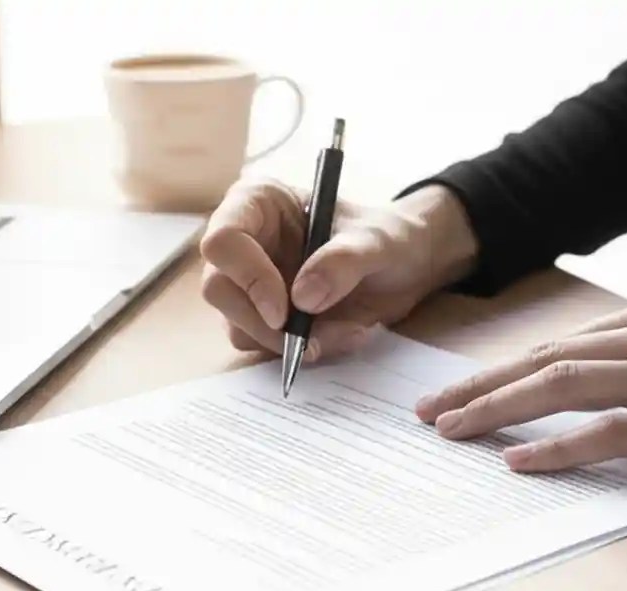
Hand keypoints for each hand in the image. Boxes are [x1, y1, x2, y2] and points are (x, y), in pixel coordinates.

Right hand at [199, 180, 477, 361]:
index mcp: (258, 203)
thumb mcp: (377, 241)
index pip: (223, 240)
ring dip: (288, 342)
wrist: (407, 266)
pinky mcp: (262, 315)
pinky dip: (299, 351)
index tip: (284, 311)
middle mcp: (245, 242)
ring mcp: (249, 282)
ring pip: (237, 325)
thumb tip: (301, 298)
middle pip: (218, 289)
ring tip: (344, 331)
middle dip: (262, 323)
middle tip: (307, 342)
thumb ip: (343, 261)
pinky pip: (262, 344)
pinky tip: (338, 334)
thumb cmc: (388, 236)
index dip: (246, 277)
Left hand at [416, 295, 626, 481]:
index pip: (556, 342)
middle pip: (545, 357)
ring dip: (497, 409)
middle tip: (426, 413)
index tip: (452, 391)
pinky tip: (519, 462)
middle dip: (477, 386)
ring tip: (451, 431)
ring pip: (563, 384)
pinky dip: (559, 446)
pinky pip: (611, 431)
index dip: (496, 369)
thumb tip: (565, 373)